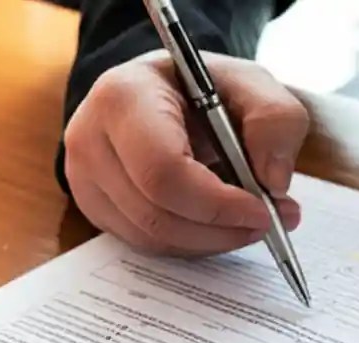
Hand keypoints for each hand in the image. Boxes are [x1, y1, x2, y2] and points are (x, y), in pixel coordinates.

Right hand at [64, 50, 308, 255]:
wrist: (160, 93)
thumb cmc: (202, 88)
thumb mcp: (252, 83)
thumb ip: (276, 121)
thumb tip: (273, 182)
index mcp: (124, 97)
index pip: (162, 171)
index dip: (215, 203)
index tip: (261, 210)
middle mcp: (89, 139)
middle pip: (154, 213)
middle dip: (217, 229)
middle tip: (265, 223)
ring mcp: (82, 178)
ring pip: (149, 236)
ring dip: (206, 240)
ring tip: (246, 221)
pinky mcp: (91, 206)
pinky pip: (142, 243)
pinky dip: (186, 242)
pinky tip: (212, 222)